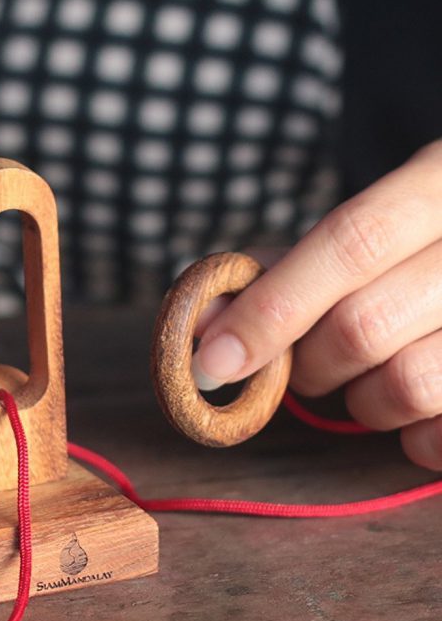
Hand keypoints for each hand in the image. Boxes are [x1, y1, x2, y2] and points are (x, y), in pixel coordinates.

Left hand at [193, 140, 441, 469]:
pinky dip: (411, 438)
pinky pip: (438, 438)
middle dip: (310, 363)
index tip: (215, 360)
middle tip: (309, 365)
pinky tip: (417, 410)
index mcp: (440, 182)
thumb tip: (202, 319)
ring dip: (364, 401)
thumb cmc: (415, 253)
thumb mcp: (363, 232)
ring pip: (406, 384)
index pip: (352, 241)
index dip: (272, 307)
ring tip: (375, 377)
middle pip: (364, 324)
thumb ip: (282, 271)